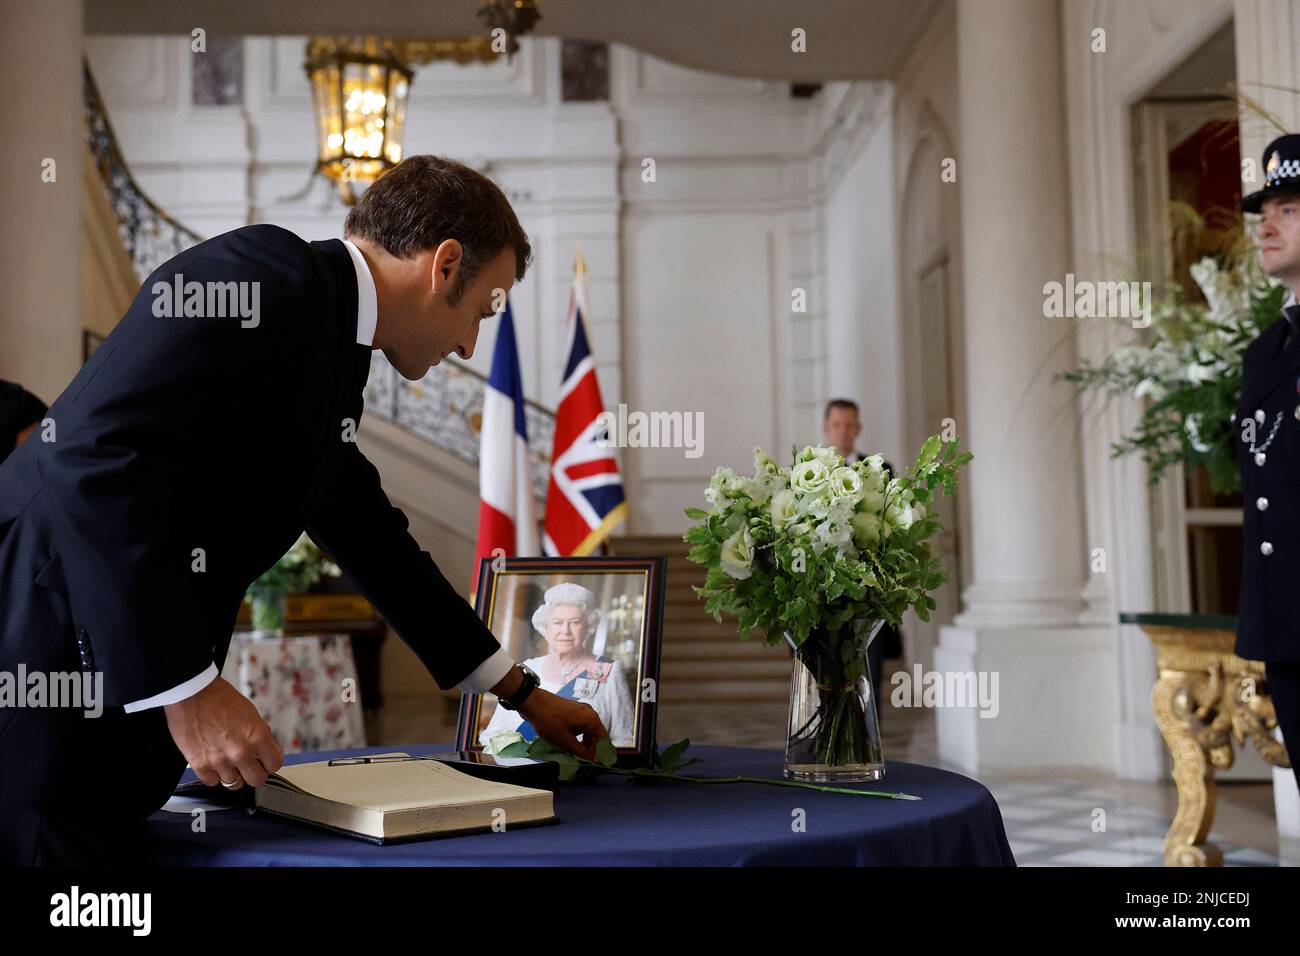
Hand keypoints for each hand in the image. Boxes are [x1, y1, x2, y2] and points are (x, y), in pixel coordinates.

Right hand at [163, 677, 283, 789]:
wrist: (191, 693)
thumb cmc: (218, 698)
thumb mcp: (250, 712)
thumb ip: (259, 734)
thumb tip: (264, 749)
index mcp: (257, 736)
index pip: (274, 764)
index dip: (270, 763)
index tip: (265, 761)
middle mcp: (240, 751)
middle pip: (256, 780)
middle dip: (254, 773)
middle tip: (249, 766)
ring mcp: (219, 760)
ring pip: (233, 783)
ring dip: (232, 773)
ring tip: (227, 761)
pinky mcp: (199, 764)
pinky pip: (212, 782)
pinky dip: (213, 775)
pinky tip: (213, 762)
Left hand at [516, 689, 609, 761]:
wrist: (534, 703)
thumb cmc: (550, 722)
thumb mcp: (566, 741)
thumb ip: (582, 752)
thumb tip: (594, 759)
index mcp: (591, 719)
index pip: (604, 739)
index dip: (601, 752)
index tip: (597, 762)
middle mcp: (590, 712)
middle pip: (597, 733)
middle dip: (593, 747)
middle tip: (586, 759)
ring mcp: (582, 709)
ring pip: (589, 729)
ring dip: (586, 741)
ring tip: (577, 752)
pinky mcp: (574, 709)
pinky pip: (582, 724)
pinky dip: (580, 734)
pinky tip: (572, 741)